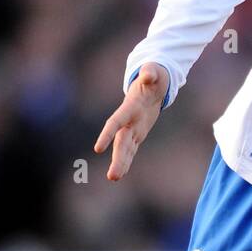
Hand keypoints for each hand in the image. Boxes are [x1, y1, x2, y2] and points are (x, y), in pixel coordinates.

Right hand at [94, 62, 168, 180]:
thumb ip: (149, 73)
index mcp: (130, 107)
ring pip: (125, 148)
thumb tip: (149, 74)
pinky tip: (122, 173)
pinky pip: (132, 149)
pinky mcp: (138, 133)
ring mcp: (132, 127)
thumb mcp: (154, 72)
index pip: (116, 122)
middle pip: (121, 142)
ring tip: (113, 178)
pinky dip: (127, 160)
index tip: (97, 149)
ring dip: (120, 163)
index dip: (107, 134)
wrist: (151, 83)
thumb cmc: (153, 76)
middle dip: (117, 158)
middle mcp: (128, 120)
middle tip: (112, 177)